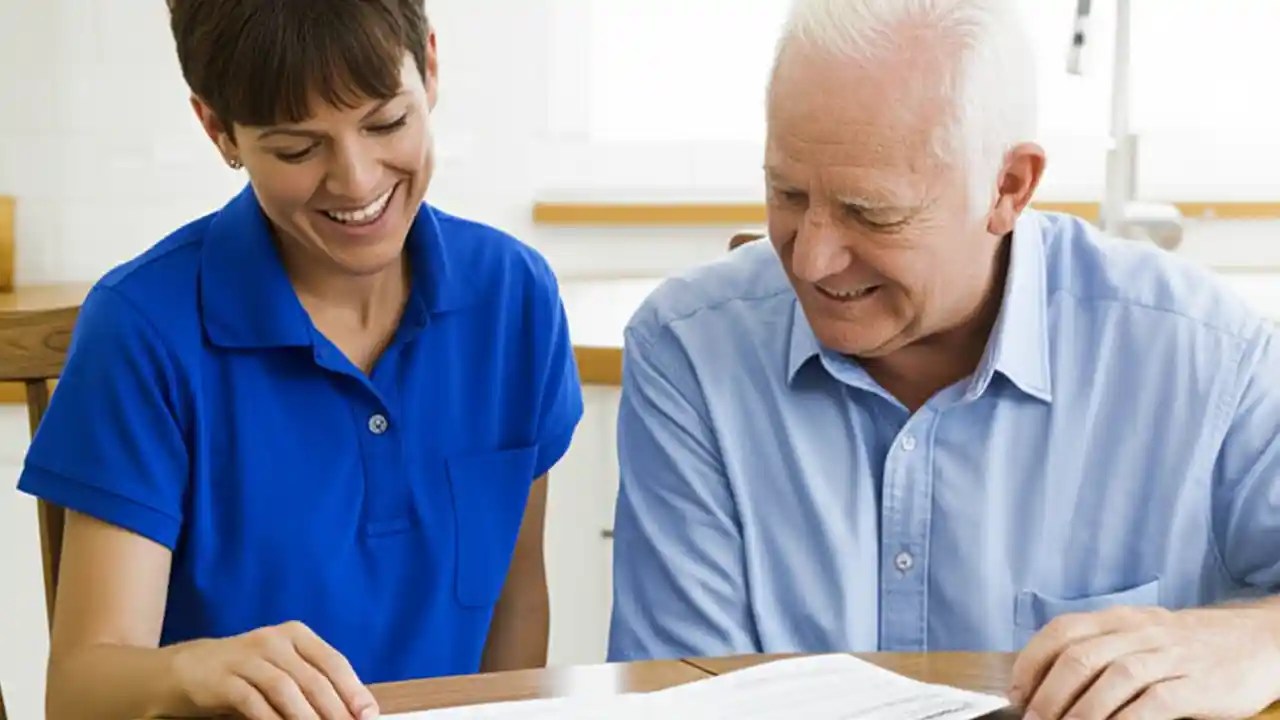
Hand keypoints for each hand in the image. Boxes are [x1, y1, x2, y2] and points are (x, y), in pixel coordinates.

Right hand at [170, 620, 378, 719]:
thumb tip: (353, 712)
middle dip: (335, 711)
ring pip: (287, 690)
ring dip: (307, 718)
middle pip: (314, 679)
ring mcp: (248, 657)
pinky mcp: (224, 678)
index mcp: (297, 635)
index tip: (368, 715)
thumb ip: (314, 684)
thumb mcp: (284, 670)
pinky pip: (253, 702)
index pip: (334, 662)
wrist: (190, 669)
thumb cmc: (248, 673)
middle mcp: (275, 641)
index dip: (353, 690)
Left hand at [1009, 604, 1279, 719]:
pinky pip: (1154, 701)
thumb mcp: (1142, 634)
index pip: (1062, 631)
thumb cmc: (1189, 645)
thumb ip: (1103, 647)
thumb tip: (1047, 680)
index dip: (1032, 662)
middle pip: (1080, 657)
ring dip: (1081, 711)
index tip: (1018, 693)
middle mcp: (1141, 632)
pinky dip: (1126, 719)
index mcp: (1121, 618)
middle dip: (1049, 694)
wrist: (1258, 641)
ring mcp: (1170, 656)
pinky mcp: (1197, 684)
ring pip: (1113, 678)